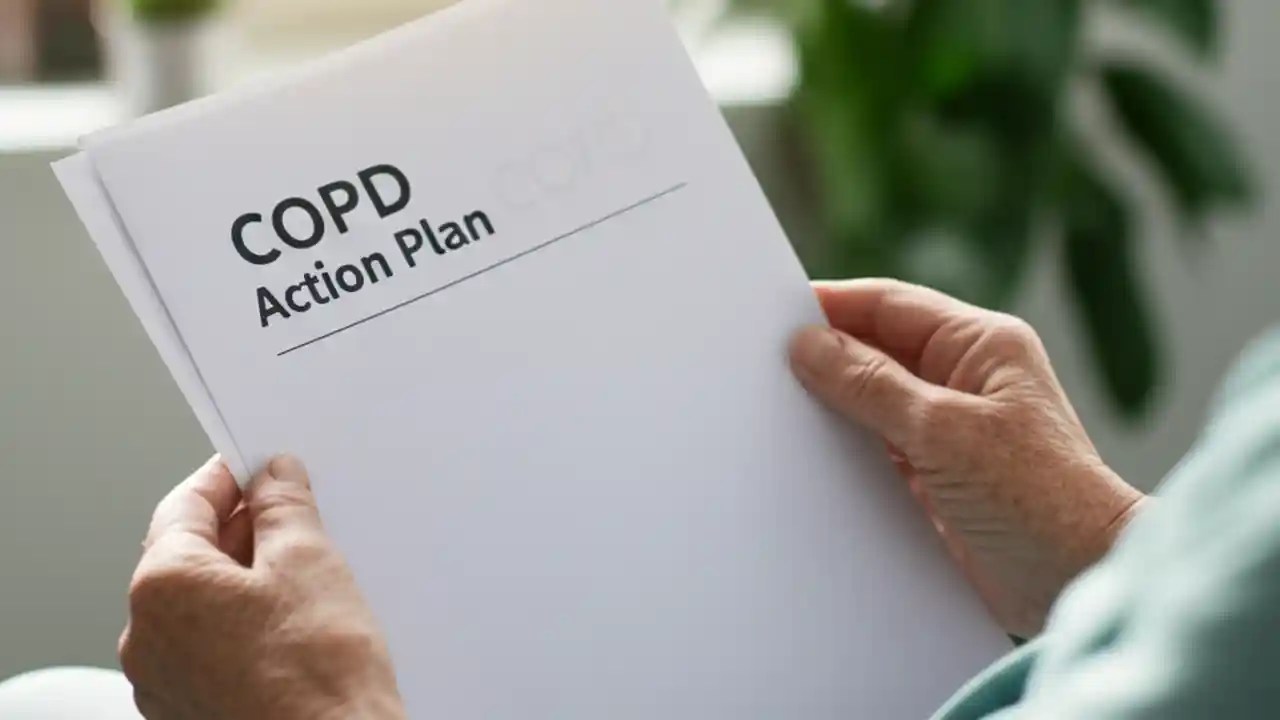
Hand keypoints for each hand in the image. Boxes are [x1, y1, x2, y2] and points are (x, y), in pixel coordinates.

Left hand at [119, 455, 404, 719]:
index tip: (257, 464)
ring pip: (199, 603)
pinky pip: (208, 646)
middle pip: (188, 554)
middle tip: (291, 512)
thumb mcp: (309, 560)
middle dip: (239, 528)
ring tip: (302, 571)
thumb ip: (283, 508)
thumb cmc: (318, 675)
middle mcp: (145, 637)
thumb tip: (275, 479)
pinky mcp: (190, 709)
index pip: (185, 505)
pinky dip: (240, 622)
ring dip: (241, 577)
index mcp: (161, 587)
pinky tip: (290, 619)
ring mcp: (164, 681)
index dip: (228, 476)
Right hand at [790, 279, 1145, 637]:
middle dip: (824, 357)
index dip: (831, 305)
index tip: (772, 314)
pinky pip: (875, 448)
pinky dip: (842, 451)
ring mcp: (949, 427)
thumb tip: (809, 345)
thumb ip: (871, 385)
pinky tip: (807, 458)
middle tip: (761, 365)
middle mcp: (964, 378)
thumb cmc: (1039, 499)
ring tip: (776, 414)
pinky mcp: (935, 474)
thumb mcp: (942, 431)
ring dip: (831, 408)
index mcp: (981, 345)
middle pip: (876, 350)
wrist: (1078, 582)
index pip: (890, 305)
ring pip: (871, 401)